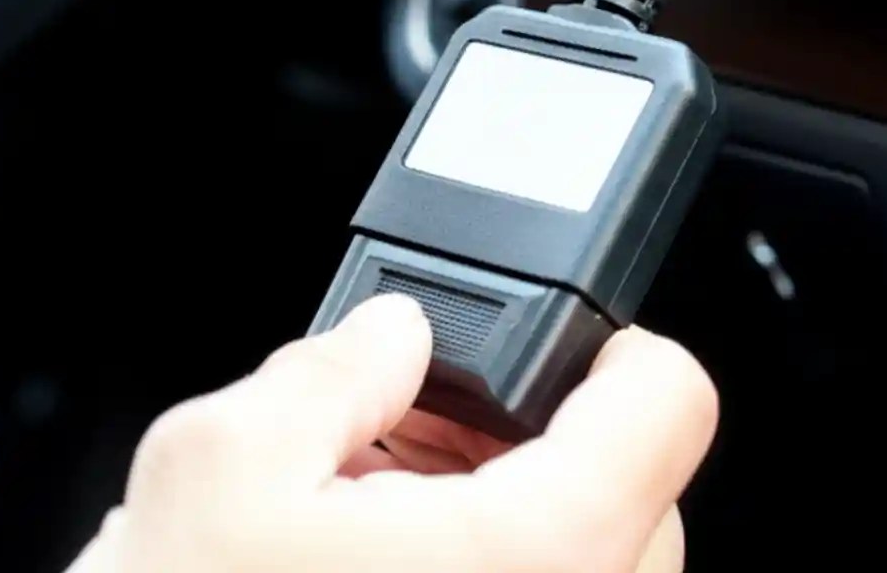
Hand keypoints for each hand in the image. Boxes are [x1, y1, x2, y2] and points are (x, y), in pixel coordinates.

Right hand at [69, 294, 717, 571]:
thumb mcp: (218, 463)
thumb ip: (330, 369)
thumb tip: (391, 336)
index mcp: (533, 552)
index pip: (668, 402)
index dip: (613, 347)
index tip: (562, 343)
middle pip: (633, 487)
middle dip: (524, 440)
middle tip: (412, 435)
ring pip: (589, 559)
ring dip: (499, 511)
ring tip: (375, 515)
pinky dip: (484, 570)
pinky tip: (380, 568)